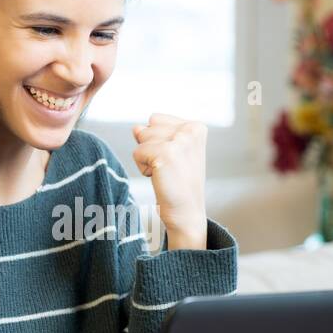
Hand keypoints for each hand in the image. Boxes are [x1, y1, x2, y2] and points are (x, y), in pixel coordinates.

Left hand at [131, 113, 207, 248]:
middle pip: (147, 126)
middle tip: (170, 169)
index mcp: (197, 127)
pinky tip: (160, 178)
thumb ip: (153, 134)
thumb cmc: (178, 184)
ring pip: (141, 137)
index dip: (158, 142)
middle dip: (151, 148)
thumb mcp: (170, 152)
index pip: (156, 120)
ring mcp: (180, 141)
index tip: (175, 160)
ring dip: (147, 158)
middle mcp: (191, 130)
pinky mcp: (165, 153)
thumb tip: (135, 127)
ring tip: (166, 173)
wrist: (186, 213)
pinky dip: (143, 168)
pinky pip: (137, 152)